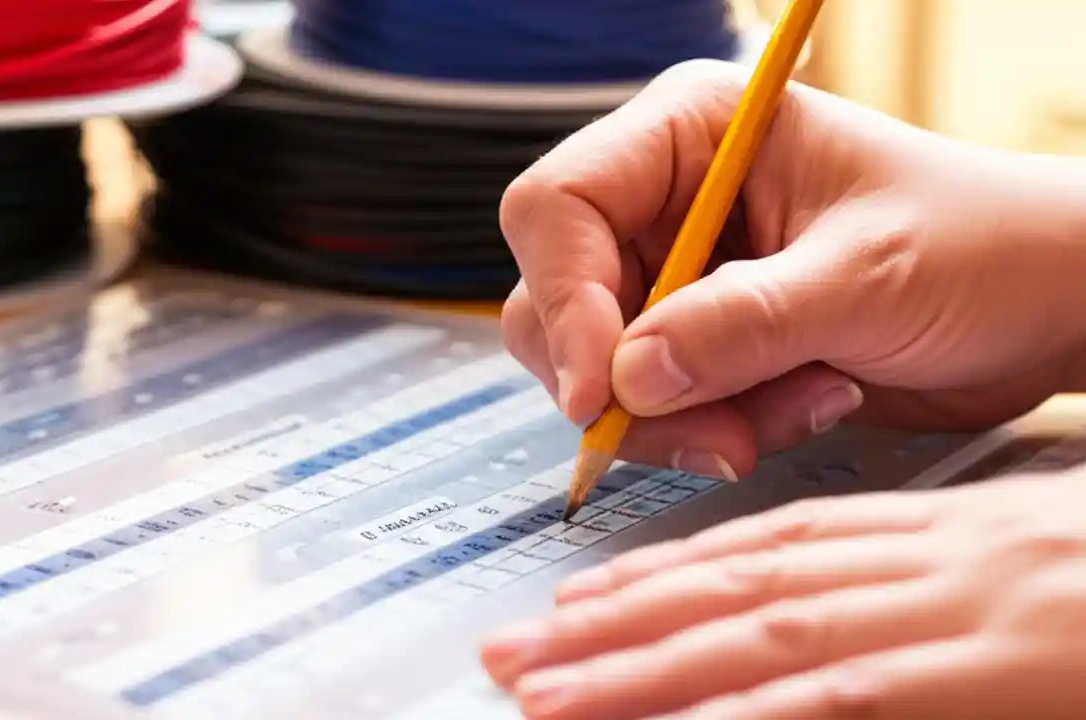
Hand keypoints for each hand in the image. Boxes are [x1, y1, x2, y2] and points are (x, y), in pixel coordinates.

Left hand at [479, 468, 1085, 717]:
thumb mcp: (1032, 569)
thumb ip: (933, 594)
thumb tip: (835, 640)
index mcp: (936, 533)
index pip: (767, 545)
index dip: (659, 572)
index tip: (577, 598)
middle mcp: (928, 560)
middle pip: (737, 586)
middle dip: (613, 623)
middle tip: (514, 653)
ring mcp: (961, 613)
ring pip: (767, 638)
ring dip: (647, 672)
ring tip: (548, 697)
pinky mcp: (1000, 666)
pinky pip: (851, 695)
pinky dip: (757, 716)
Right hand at [500, 58, 1085, 480]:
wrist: (1038, 308)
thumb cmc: (977, 247)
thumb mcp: (863, 278)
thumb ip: (739, 324)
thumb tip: (626, 378)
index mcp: (689, 135)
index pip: (558, 206)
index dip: (563, 298)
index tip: (600, 389)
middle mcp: (662, 202)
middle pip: (559, 299)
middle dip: (630, 381)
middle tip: (715, 431)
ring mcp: (674, 276)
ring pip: (597, 368)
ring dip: (686, 415)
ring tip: (794, 408)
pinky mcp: (695, 341)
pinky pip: (651, 405)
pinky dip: (713, 429)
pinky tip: (800, 407)